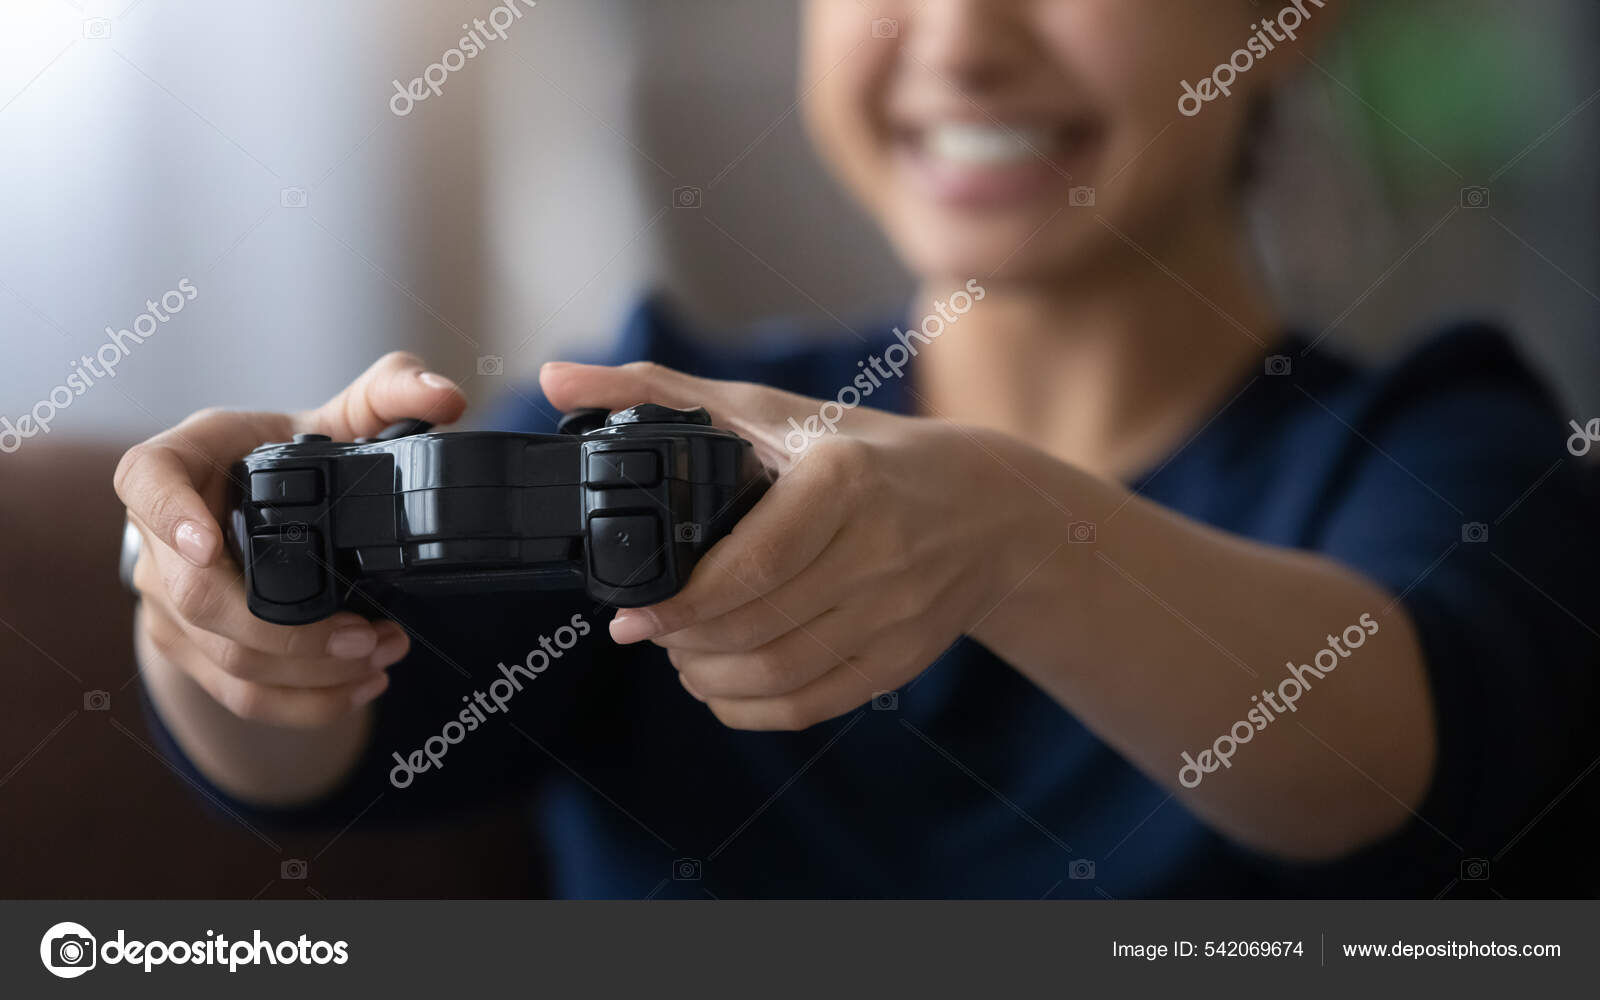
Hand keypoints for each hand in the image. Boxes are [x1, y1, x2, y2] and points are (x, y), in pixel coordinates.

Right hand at [116, 353, 466, 727]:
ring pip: (224, 657)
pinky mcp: (196, 651)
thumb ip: (392, 391)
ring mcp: (170, 602)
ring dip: (309, 673)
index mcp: (181, 464)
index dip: (170, 514)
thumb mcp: (336, 414)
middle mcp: (161, 539)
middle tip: (368, 633)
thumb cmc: (287, 455)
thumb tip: (447, 399)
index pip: (147, 482)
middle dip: (285, 629)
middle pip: (196, 597)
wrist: (256, 510)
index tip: (207, 543)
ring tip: (384, 655)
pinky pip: (237, 695)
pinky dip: (302, 704)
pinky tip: (358, 691)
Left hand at [541, 360, 1022, 730]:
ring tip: (679, 654)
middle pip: (758, 627)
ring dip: (709, 677)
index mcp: (844, 478)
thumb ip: (659, 392)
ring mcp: (896, 612)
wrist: (984, 506)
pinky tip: (720, 684)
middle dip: (683, 640)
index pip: (754, 564)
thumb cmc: (862, 451)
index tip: (630, 614)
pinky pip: (813, 705)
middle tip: (645, 629)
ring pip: (781, 673)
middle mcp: (879, 548)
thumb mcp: (770, 410)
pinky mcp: (902, 659)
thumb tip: (556, 376)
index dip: (682, 603)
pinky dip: (750, 708)